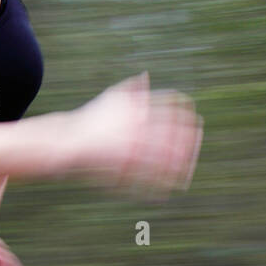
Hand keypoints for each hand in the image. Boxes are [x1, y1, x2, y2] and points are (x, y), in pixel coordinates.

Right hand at [71, 73, 202, 197]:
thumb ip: (132, 88)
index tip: (197, 123)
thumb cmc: (92, 118)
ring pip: (165, 160)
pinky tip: (168, 189)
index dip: (188, 116)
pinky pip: (148, 179)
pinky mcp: (125, 168)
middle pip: (175, 135)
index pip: (172, 109)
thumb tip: (146, 76)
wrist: (69, 140)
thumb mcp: (111, 97)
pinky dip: (161, 184)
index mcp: (138, 109)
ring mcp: (132, 149)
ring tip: (186, 172)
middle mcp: (138, 128)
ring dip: (180, 167)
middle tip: (196, 148)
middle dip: (191, 141)